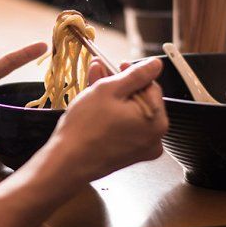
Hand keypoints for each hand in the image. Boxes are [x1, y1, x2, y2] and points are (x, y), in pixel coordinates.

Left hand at [0, 42, 46, 167]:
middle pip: (16, 88)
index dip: (25, 54)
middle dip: (37, 84)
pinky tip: (39, 135)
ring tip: (58, 111)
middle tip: (62, 82)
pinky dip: (22, 133)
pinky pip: (9, 132)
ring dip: (32, 111)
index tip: (44, 44)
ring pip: (15, 111)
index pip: (5, 65)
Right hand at [39, 58, 168, 187]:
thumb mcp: (109, 90)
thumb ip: (136, 74)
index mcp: (157, 121)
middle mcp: (155, 137)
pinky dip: (113, 116)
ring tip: (92, 84)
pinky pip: (125, 128)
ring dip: (113, 98)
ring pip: (130, 113)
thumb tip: (155, 65)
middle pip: (140, 100)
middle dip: (119, 84)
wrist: (68, 161)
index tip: (115, 66)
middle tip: (100, 72)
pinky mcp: (128, 155)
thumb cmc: (86, 127)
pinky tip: (96, 106)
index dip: (131, 74)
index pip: (151, 86)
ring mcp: (142, 148)